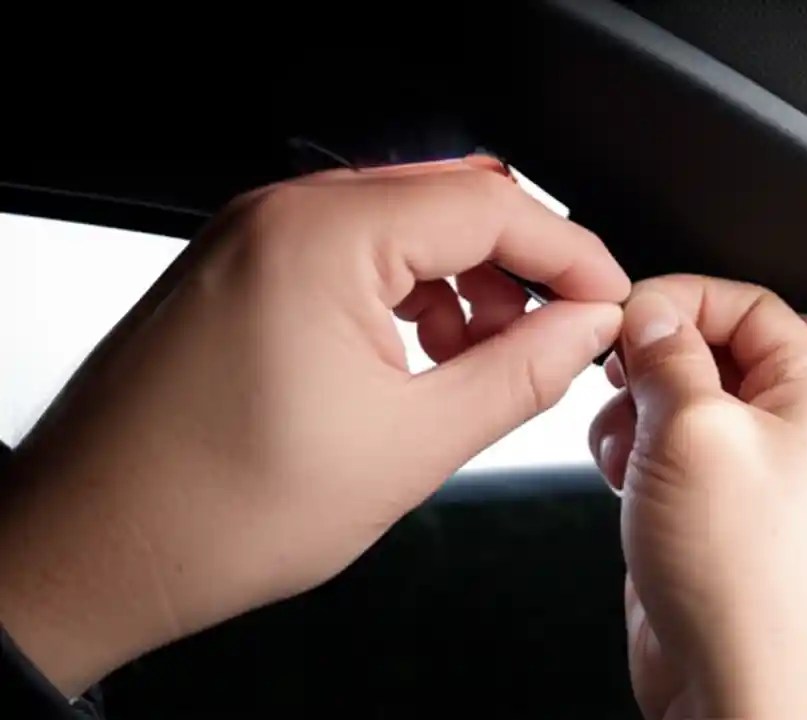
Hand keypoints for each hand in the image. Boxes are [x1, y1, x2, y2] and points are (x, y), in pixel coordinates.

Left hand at [0, 164, 628, 694]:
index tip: (608, 301)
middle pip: (449, 203)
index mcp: (324, 239)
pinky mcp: (238, 269)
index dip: (571, 254)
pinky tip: (422, 359)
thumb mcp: (410, 448)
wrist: (89, 549)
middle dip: (518, 270)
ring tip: (482, 365)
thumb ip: (520, 374)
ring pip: (402, 227)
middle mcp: (281, 216)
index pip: (493, 206)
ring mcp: (252, 238)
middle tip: (556, 339)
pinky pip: (350, 253)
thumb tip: (584, 329)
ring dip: (462, 285)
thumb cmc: (215, 509)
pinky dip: (405, 295)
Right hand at [589, 276, 806, 719]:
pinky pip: (670, 457)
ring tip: (629, 449)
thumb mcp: (696, 431)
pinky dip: (638, 458)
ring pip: (681, 404)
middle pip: (710, 351)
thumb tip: (651, 311)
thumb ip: (669, 355)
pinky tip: (627, 482)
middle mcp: (795, 431)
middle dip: (653, 364)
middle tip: (622, 383)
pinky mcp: (716, 513)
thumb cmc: (747, 580)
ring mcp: (754, 474)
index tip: (629, 313)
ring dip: (638, 415)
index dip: (682, 297)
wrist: (739, 689)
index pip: (749, 303)